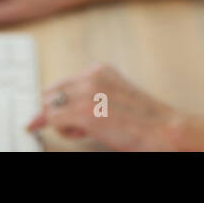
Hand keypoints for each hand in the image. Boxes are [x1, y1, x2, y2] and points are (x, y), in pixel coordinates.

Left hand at [27, 63, 188, 150]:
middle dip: (53, 111)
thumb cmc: (142, 121)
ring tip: (86, 129)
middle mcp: (90, 76)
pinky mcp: (83, 112)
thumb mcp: (113, 98)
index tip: (42, 115)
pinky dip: (65, 131)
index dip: (54, 101)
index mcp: (100, 70)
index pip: (62, 83)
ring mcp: (86, 92)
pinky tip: (86, 133)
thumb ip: (89, 97)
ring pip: (50, 107)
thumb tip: (58, 110)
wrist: (162, 129)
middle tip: (66, 126)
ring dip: (61, 122)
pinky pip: (54, 120)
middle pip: (51, 93)